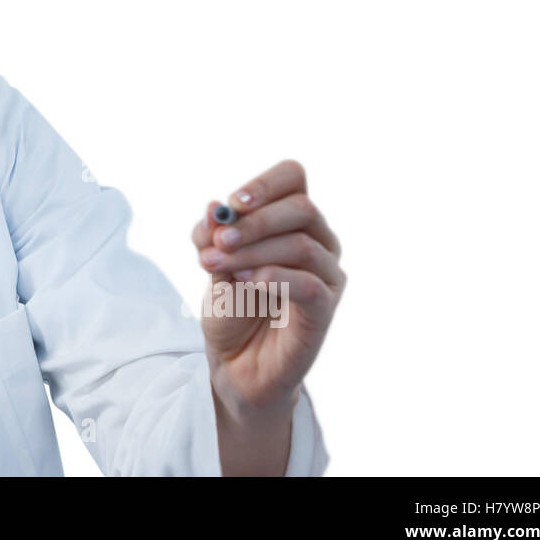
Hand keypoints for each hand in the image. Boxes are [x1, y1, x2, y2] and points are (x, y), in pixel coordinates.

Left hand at [189, 159, 344, 417]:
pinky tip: (247, 282)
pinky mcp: (326, 308)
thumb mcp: (212, 263)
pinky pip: (309, 283)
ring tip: (217, 266)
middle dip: (254, 222)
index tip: (233, 203)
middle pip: (302, 207)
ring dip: (254, 252)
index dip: (265, 183)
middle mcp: (319, 240)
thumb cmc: (231, 304)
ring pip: (302, 244)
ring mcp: (327, 274)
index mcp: (292, 219)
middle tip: (219, 241)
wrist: (236, 361)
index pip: (293, 177)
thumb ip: (213, 237)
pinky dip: (274, 277)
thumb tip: (213, 207)